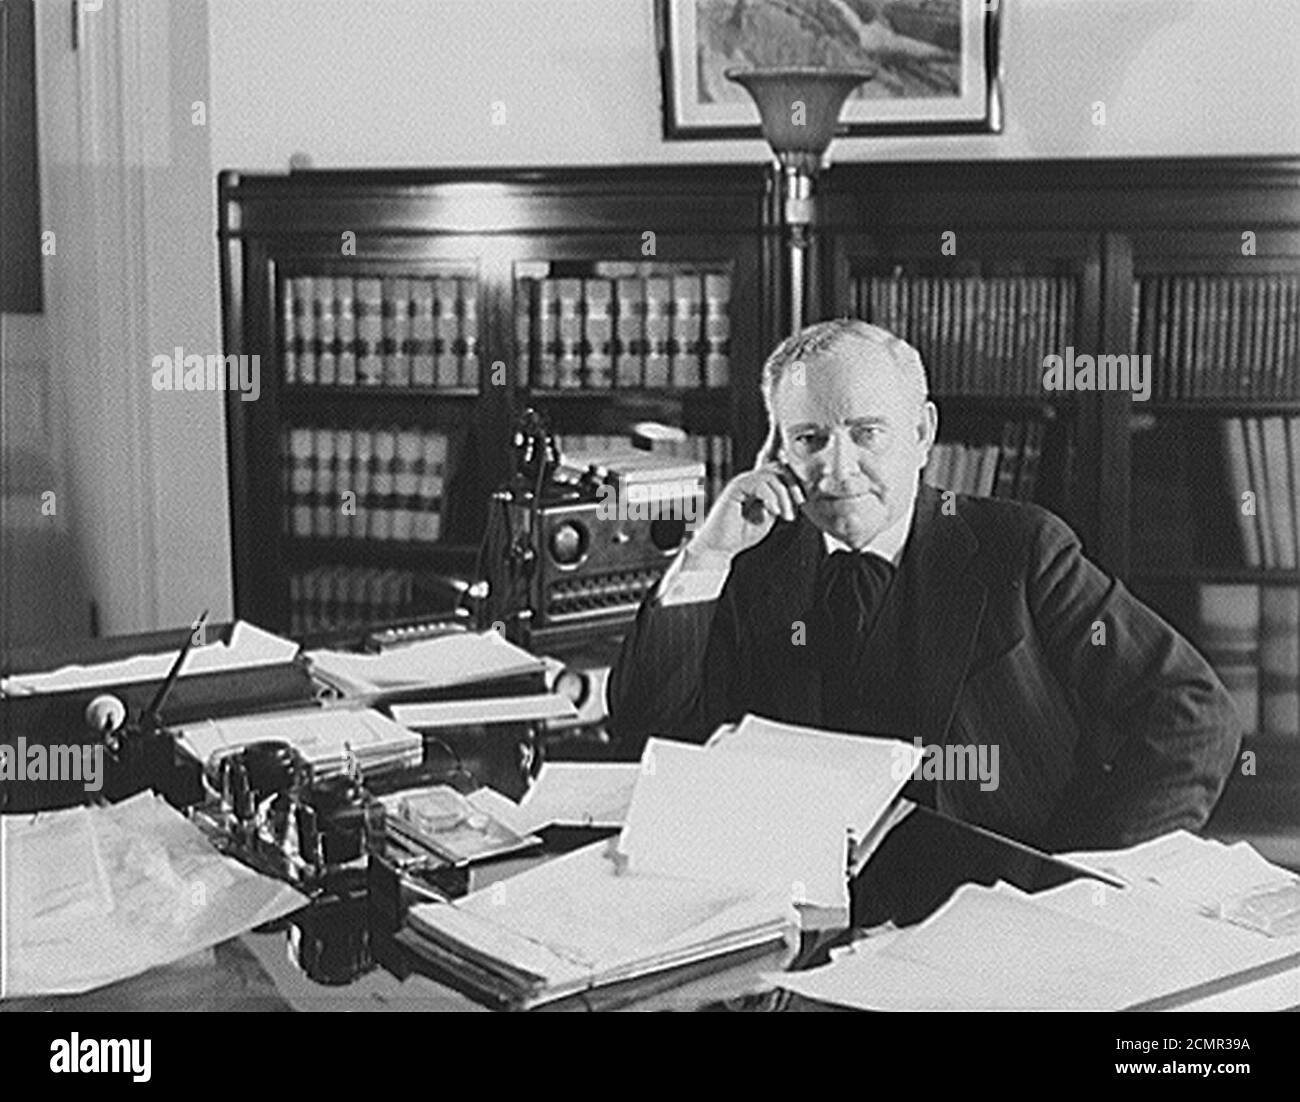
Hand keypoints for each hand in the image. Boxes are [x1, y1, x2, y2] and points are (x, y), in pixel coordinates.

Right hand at [683, 462, 805, 567]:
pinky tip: (774, 512)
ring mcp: (741, 482)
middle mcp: (749, 480)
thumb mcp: (768, 518)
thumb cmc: (741, 534)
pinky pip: (759, 484)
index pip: (780, 472)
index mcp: (757, 485)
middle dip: (792, 484)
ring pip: (771, 476)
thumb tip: (794, 494)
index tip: (802, 501)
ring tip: (786, 515)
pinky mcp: (735, 489)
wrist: (719, 546)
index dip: (794, 483)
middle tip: (799, 502)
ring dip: (783, 496)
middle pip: (778, 468)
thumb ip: (779, 503)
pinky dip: (771, 497)